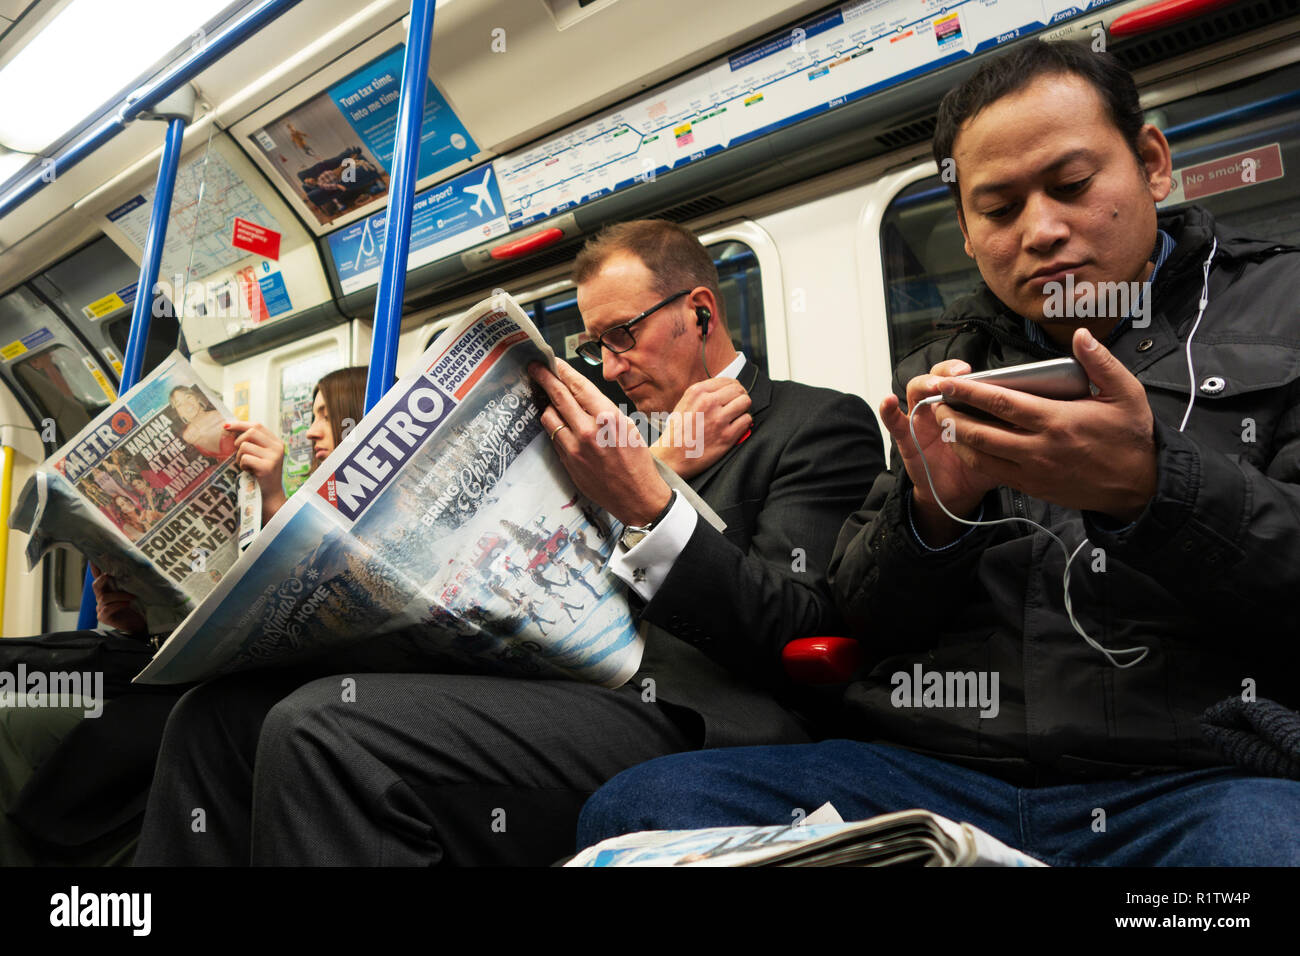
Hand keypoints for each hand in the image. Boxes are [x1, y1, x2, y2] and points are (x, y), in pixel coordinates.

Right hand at [90, 563, 146, 635]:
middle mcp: (101, 596)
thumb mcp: (134, 591)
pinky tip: (126, 604)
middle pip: (96, 585)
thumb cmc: (137, 606)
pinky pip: (107, 609)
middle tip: (110, 574)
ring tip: (132, 596)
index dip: (95, 567)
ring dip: (119, 595)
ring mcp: (100, 607)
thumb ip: (130, 581)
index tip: (93, 558)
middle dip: (102, 578)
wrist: (139, 624)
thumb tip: (135, 566)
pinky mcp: (103, 617)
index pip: (98, 576)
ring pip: (104, 597)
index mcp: (108, 588)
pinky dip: (118, 605)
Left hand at [225, 421, 287, 520]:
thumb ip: (252, 442)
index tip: (226, 425)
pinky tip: (249, 471)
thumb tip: (229, 426)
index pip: (257, 425)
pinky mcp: (267, 466)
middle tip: (238, 453)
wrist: (270, 496)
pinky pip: (245, 458)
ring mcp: (274, 457)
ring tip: (246, 465)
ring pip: (245, 446)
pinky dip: (242, 465)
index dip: (240, 424)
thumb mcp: (260, 455)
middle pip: (251, 432)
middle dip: (238, 441)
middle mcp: (278, 447)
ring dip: (239, 456)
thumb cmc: (261, 474)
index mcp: (277, 442)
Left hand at [528, 361, 671, 526]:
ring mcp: (575, 449)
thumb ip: (604, 409)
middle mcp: (589, 432)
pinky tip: (557, 422)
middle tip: (534, 367)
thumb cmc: (637, 461)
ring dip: (548, 405)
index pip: (579, 386)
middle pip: (558, 397)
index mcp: (608, 418)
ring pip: (549, 417)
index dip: (563, 371)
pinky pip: (553, 437)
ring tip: (549, 399)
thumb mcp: (629, 427)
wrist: (636, 497)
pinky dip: (554, 427)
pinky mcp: (567, 463)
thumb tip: (581, 393)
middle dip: (544, 378)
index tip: (552, 362)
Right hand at [652, 377, 751, 478]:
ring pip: (745, 402)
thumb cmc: (679, 432)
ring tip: (736, 416)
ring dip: (743, 409)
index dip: (733, 388)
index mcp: (697, 392)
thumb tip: (724, 389)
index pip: (728, 381)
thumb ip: (703, 393)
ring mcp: (718, 419)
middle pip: (739, 390)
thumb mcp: (684, 404)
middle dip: (740, 397)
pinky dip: (744, 423)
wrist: (673, 457)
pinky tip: (735, 427)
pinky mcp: (727, 436)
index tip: (733, 395)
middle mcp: (708, 403)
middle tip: (736, 406)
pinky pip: (747, 420)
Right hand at [882, 359, 999, 544]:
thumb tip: (1049, 410)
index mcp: (966, 403)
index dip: (968, 371)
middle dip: (947, 372)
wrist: (960, 494)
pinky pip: (895, 422)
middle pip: (939, 377)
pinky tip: (888, 401)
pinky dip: (888, 411)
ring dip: (924, 385)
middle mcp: (942, 405)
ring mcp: (922, 419)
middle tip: (959, 376)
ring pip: (916, 390)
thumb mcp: (1004, 444)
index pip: (964, 377)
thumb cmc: (984, 464)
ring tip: (934, 387)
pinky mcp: (906, 438)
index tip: (978, 371)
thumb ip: (1016, 427)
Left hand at [931, 328, 1155, 519]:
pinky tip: (964, 444)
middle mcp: (1040, 448)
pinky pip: (993, 473)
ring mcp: (1034, 471)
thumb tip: (1080, 334)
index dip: (970, 392)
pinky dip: (974, 458)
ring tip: (944, 421)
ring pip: (982, 456)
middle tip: (936, 402)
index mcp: (1057, 421)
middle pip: (982, 433)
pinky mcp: (1033, 487)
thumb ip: (1100, 362)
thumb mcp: (1126, 393)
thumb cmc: (1130, 436)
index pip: (1002, 403)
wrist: (1139, 485)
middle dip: (953, 417)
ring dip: (958, 439)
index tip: (948, 382)